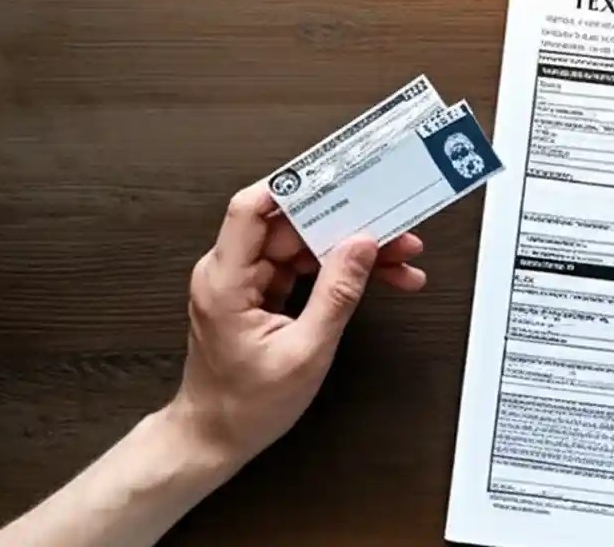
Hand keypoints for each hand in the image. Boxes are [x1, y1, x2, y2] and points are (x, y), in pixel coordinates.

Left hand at [167, 182, 426, 466]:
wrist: (215, 438)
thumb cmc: (245, 406)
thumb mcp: (304, 352)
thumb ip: (336, 295)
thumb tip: (361, 247)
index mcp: (226, 281)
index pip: (252, 209)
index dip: (294, 187)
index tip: (337, 176)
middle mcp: (230, 273)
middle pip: (291, 226)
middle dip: (347, 224)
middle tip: (393, 228)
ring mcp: (245, 283)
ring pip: (304, 246)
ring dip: (351, 250)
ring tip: (399, 259)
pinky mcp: (259, 294)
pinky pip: (303, 269)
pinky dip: (338, 272)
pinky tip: (376, 276)